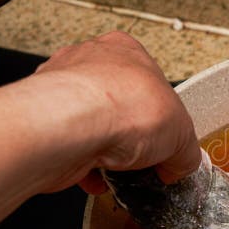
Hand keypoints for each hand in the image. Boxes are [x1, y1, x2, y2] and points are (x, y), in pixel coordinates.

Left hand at [33, 31, 199, 192]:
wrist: (70, 126)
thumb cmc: (121, 106)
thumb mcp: (182, 134)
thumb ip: (184, 152)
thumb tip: (181, 165)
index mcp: (127, 51)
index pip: (152, 84)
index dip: (163, 118)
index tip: (166, 141)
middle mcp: (90, 63)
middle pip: (120, 107)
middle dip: (132, 136)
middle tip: (144, 157)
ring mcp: (61, 90)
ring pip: (93, 128)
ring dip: (107, 153)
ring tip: (119, 169)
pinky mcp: (43, 121)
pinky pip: (70, 148)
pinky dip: (83, 167)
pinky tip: (96, 177)